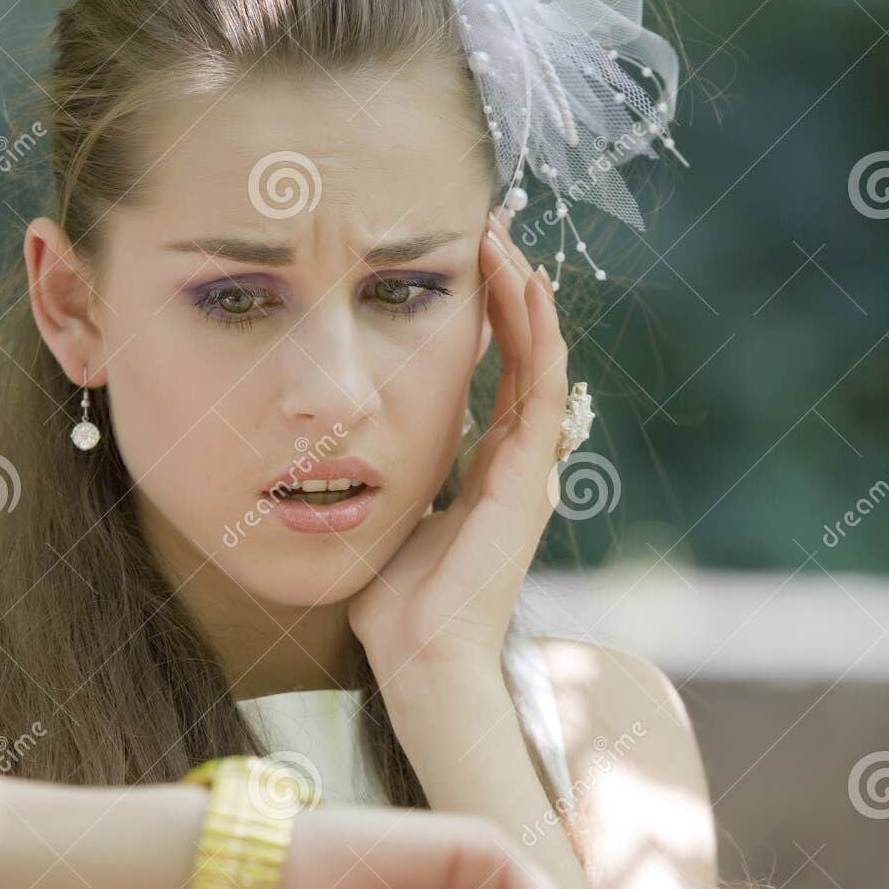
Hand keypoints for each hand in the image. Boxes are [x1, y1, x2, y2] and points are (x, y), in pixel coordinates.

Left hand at [347, 211, 569, 686]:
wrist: (420, 659)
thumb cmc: (396, 607)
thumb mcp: (386, 519)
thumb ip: (386, 477)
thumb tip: (348, 444)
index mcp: (486, 471)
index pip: (495, 376)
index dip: (485, 318)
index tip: (460, 262)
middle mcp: (516, 463)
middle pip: (522, 357)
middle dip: (506, 291)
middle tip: (487, 228)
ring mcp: (527, 469)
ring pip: (538, 361)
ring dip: (522, 297)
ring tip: (503, 237)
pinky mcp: (527, 478)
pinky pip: (540, 389)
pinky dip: (536, 335)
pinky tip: (524, 284)